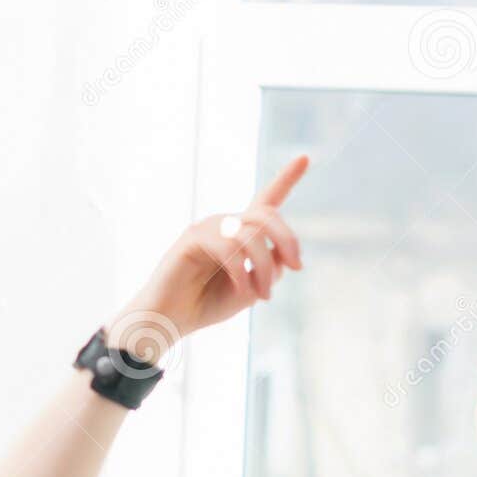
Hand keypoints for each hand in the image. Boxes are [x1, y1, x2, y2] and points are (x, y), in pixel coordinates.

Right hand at [111, 156, 308, 348]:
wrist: (172, 319)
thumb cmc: (209, 303)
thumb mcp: (253, 288)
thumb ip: (272, 268)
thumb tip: (286, 254)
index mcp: (242, 233)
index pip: (267, 200)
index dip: (287, 178)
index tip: (304, 157)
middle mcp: (226, 224)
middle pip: (268, 214)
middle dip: (289, 241)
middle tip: (296, 268)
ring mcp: (208, 227)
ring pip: (252, 234)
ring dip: (265, 267)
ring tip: (263, 296)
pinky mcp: (192, 238)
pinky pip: (229, 248)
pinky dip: (242, 272)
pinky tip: (242, 290)